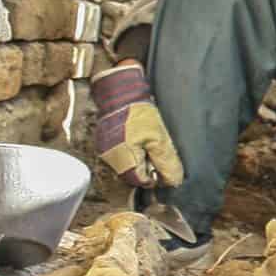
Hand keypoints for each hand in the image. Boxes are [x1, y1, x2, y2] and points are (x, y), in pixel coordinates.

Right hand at [90, 62, 184, 187]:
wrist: (121, 94)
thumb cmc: (140, 113)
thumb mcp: (160, 138)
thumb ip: (166, 162)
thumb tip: (173, 181)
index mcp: (122, 157)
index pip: (141, 181)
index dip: (154, 176)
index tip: (162, 166)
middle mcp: (109, 158)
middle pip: (132, 176)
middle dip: (146, 168)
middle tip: (154, 152)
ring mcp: (104, 152)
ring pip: (125, 167)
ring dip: (138, 161)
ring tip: (144, 144)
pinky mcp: (102, 145)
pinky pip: (118, 157)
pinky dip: (129, 154)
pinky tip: (136, 142)